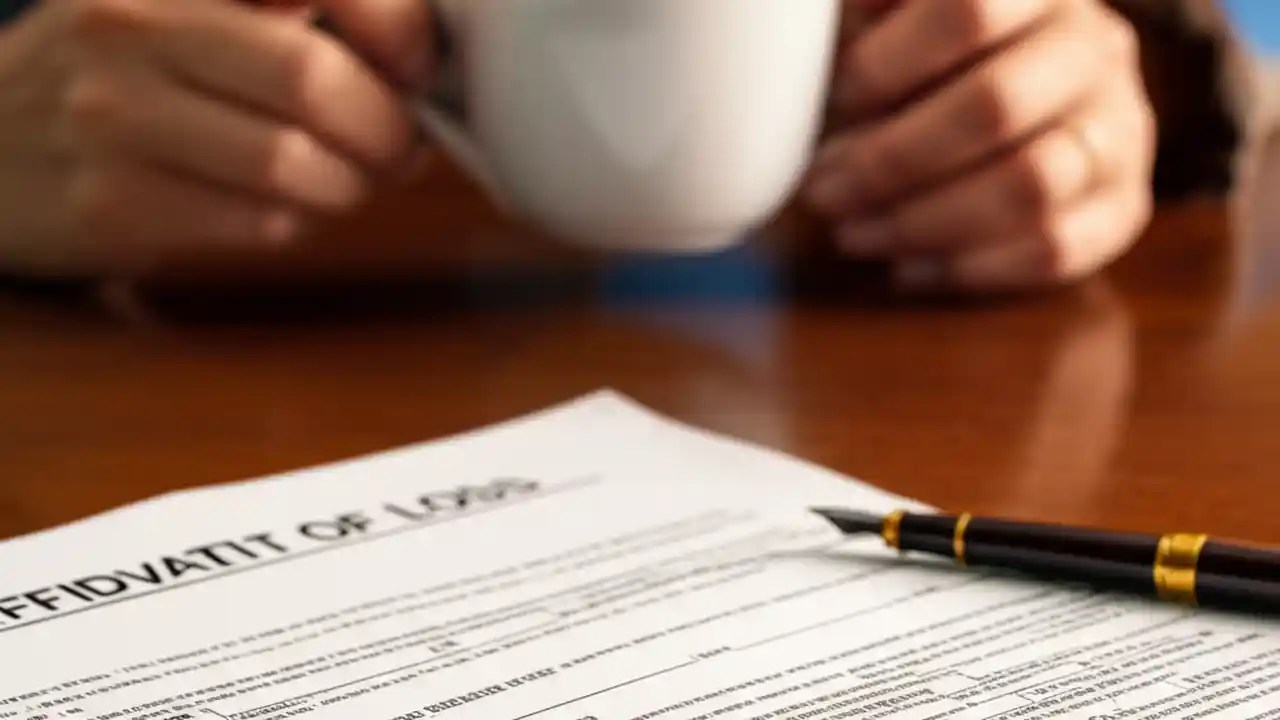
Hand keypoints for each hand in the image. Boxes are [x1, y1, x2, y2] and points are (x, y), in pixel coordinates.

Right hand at [0, 0, 432, 275]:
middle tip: (400, 146)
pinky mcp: (113, 206)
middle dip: (386, 127)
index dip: (397, 26)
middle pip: (312, 78)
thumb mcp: (186, 11)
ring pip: (294, 164)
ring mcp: (113, 119)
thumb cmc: (119, 79)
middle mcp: (132, 27)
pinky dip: (300, 222)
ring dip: (350, 185)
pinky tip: (289, 209)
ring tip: (349, 180)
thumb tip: (420, 62)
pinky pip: (260, 224)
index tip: (417, 67)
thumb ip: (290, 15)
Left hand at [804, 0, 1155, 293]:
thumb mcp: (894, 18)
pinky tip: (907, 266)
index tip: (836, 98)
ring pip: (1028, 185)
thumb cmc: (937, 57)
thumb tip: (798, 34)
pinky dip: (966, 267)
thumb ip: (863, 18)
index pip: (969, 10)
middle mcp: (1095, 48)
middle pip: (995, 106)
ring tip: (853, 231)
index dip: (887, 64)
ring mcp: (1121, 130)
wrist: (1044, 96)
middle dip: (890, 161)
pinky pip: (1053, 250)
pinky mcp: (1123, 207)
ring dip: (921, 220)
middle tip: (825, 189)